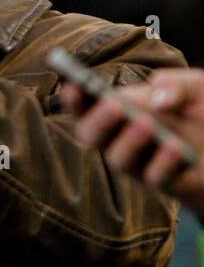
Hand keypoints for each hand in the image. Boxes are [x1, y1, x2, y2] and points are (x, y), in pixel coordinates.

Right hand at [60, 67, 203, 213]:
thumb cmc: (201, 110)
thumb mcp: (194, 87)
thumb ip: (175, 84)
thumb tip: (157, 100)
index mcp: (118, 112)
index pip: (85, 108)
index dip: (74, 98)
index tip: (74, 84)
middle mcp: (119, 139)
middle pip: (90, 136)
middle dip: (98, 121)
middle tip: (113, 106)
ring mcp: (139, 163)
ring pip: (118, 160)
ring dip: (128, 142)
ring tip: (145, 124)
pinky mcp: (163, 182)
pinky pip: (154, 177)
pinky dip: (162, 162)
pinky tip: (174, 146)